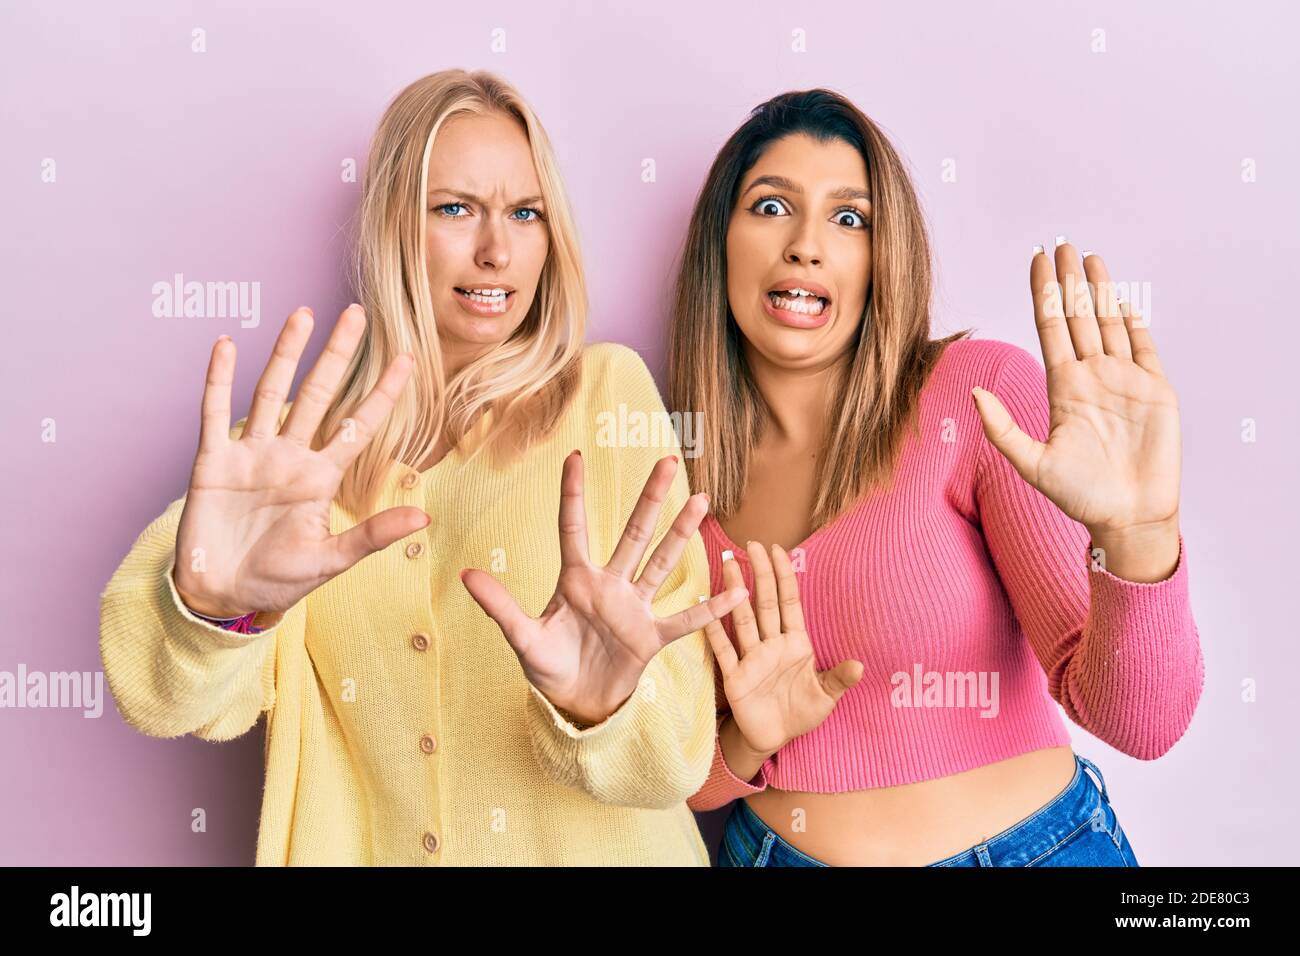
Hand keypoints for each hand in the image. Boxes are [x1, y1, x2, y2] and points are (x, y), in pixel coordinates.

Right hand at [172, 305, 427, 618]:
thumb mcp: (330, 560)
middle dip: (337, 355)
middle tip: (356, 313)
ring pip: (272, 391)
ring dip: (286, 354)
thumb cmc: (277, 580)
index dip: (383, 393)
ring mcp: (251, 454)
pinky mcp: (212, 462)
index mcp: (321, 477)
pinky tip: (226, 344)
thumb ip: (372, 536)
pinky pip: (214, 412)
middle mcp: (290, 456)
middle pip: (319, 393)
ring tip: (302, 315)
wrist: (222, 596)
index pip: (359, 425)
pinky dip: (217, 379)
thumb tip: (424, 519)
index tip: (409, 358)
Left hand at [460, 451, 748, 725]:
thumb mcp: (522, 638)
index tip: (575, 457)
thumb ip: (500, 606)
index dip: (573, 494)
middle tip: (667, 461)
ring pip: (662, 563)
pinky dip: (710, 610)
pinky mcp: (651, 638)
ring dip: (682, 533)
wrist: (575, 706)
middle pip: (634, 534)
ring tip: (702, 500)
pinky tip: (735, 591)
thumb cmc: (548, 668)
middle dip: (651, 499)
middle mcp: (610, 585)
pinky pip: (684, 621)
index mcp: (575, 580)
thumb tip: (464, 575)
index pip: (574, 528)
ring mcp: (634, 609)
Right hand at [703, 541, 862, 756]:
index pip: (789, 602)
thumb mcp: (826, 696)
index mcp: (796, 644)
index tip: (778, 549)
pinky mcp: (735, 677)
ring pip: (742, 618)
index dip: (784, 576)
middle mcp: (772, 644)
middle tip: (751, 544)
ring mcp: (751, 658)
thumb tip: (860, 666)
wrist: (774, 738)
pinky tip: (706, 609)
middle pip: (765, 602)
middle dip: (759, 573)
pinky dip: (714, 630)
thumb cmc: (801, 712)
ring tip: (727, 564)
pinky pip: (723, 650)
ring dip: (735, 593)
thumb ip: (839, 679)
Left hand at [972, 241, 1181, 550]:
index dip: (1043, 293)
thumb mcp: (1032, 463)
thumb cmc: (1079, 496)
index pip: (1050, 326)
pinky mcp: (1156, 390)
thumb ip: (1002, 429)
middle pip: (1078, 315)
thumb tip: (973, 395)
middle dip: (1070, 279)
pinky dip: (1134, 321)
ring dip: (1100, 289)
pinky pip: (1144, 347)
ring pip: (1109, 322)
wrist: (1127, 517)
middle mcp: (1091, 376)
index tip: (1036, 260)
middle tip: (1062, 242)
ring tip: (1090, 256)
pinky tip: (1124, 297)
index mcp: (1062, 386)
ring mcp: (1124, 380)